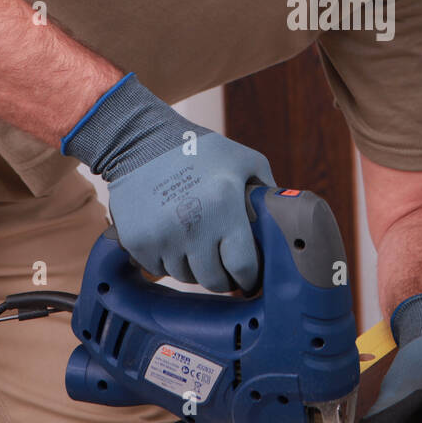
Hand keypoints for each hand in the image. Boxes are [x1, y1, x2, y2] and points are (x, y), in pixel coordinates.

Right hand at [62, 73, 274, 291]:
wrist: (138, 142)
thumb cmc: (196, 150)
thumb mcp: (242, 159)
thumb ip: (266, 188)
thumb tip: (283, 218)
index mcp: (224, 206)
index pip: (243, 267)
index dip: (249, 277)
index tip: (249, 278)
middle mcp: (193, 226)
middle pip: (214, 280)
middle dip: (224, 277)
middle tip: (224, 266)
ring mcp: (162, 237)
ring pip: (185, 276)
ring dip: (195, 268)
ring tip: (197, 246)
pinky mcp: (138, 242)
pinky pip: (159, 269)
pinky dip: (168, 261)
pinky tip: (172, 239)